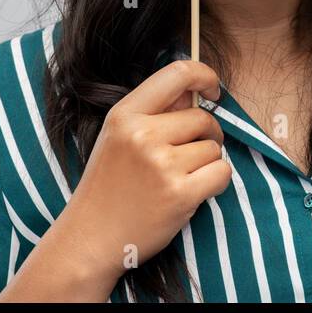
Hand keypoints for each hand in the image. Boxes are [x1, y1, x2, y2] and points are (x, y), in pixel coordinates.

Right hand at [3, 59, 230, 299]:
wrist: (90, 239)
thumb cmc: (108, 186)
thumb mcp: (118, 137)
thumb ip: (154, 113)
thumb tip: (194, 90)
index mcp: (125, 115)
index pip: (177, 73)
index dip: (204, 75)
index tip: (212, 90)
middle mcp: (142, 135)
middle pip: (202, 117)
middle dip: (206, 134)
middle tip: (188, 155)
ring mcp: (161, 165)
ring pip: (214, 147)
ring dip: (207, 162)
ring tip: (180, 178)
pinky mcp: (180, 194)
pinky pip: (221, 173)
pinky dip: (215, 182)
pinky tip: (193, 192)